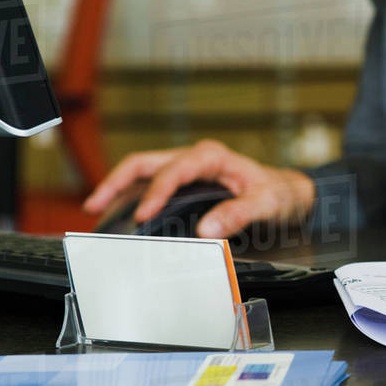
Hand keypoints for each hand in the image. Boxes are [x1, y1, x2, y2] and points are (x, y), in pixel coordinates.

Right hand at [83, 139, 316, 238]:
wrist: (290, 192)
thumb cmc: (279, 193)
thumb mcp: (267, 203)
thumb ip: (240, 213)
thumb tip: (208, 228)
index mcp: (212, 157)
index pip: (174, 171)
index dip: (156, 192)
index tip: (144, 214)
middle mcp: (196, 158)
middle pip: (145, 163)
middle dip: (117, 181)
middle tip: (94, 203)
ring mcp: (188, 169)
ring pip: (143, 171)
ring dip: (118, 187)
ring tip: (96, 208)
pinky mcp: (186, 183)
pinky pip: (152, 184)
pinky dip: (132, 195)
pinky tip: (121, 212)